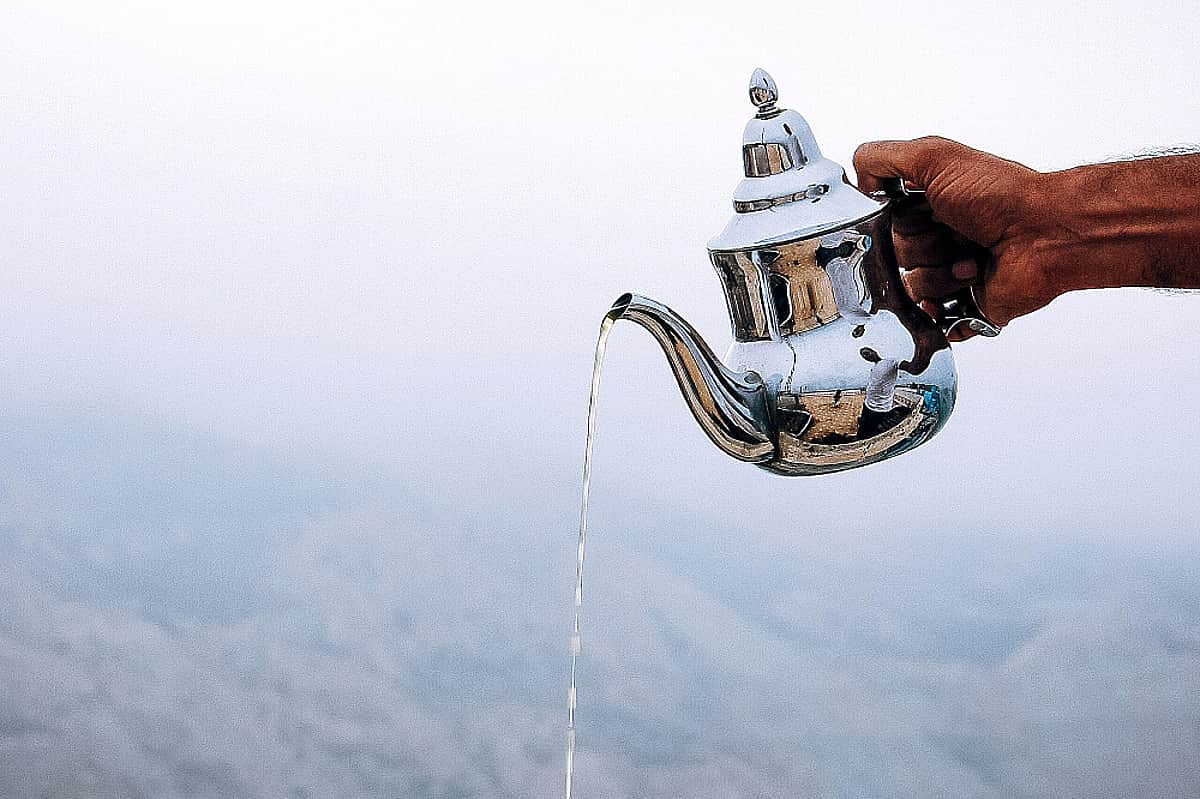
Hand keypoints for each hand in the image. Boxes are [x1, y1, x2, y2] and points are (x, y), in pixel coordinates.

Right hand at [853, 137, 1057, 337]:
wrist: (1047, 235)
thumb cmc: (1002, 195)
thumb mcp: (934, 156)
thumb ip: (883, 158)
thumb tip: (858, 180)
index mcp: (929, 201)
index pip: (882, 220)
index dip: (894, 218)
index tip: (914, 208)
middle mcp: (939, 235)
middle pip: (892, 255)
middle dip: (920, 245)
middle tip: (952, 231)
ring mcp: (951, 271)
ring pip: (909, 288)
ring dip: (938, 273)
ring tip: (970, 258)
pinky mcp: (963, 305)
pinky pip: (930, 319)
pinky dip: (945, 305)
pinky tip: (969, 284)